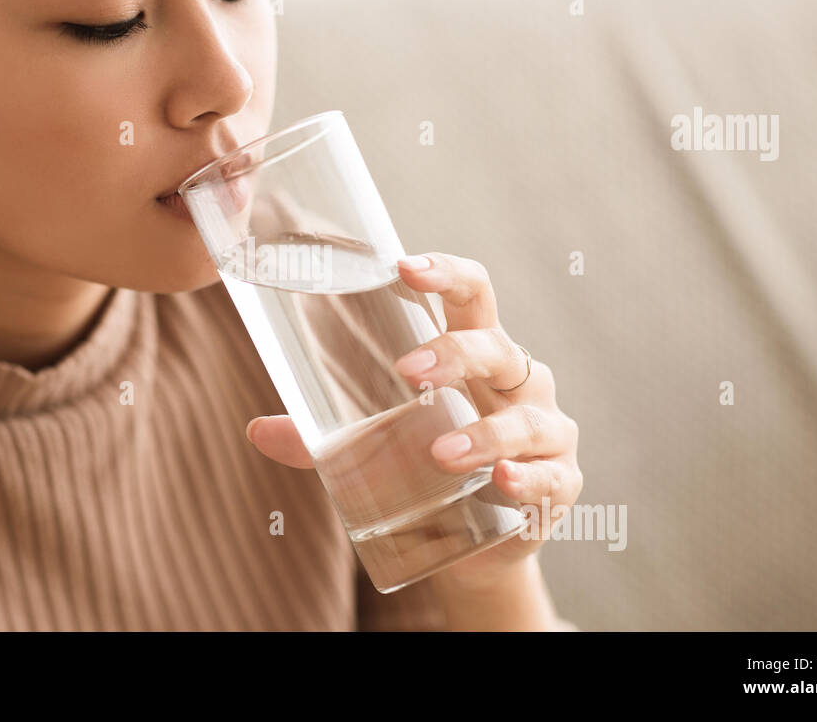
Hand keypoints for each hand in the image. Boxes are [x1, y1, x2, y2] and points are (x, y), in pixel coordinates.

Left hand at [246, 251, 581, 588]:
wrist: (473, 549)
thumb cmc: (426, 472)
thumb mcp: (373, 450)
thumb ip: (319, 440)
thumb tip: (257, 428)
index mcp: (477, 354)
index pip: (472, 295)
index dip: (445, 273)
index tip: (404, 267)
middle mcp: (518, 383)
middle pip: (496, 347)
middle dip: (454, 353)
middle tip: (404, 371)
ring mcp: (546, 432)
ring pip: (525, 418)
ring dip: (484, 432)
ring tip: (440, 453)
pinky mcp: (560, 484)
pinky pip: (551, 476)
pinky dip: (527, 478)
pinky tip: (502, 481)